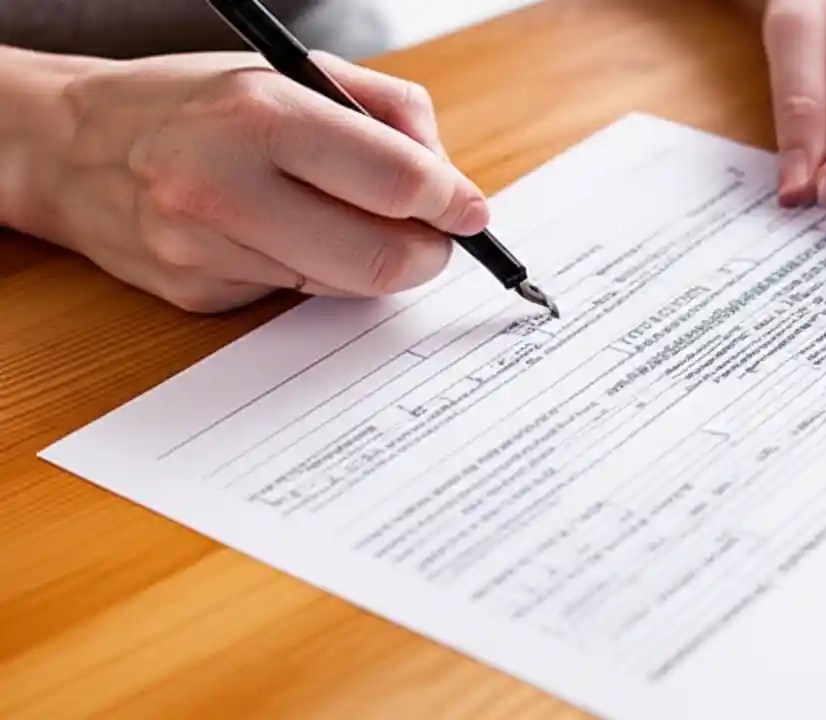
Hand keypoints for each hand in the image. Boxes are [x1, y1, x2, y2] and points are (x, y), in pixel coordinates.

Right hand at [38, 52, 483, 312]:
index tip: (470, 211)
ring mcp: (206, 250)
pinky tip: (288, 236)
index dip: (452, 203)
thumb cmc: (195, 101)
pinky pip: (299, 297)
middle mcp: (225, 186)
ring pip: (345, 286)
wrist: (69, 146)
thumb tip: (449, 178)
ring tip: (353, 223)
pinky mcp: (198, 295)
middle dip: (429, 254)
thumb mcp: (292, 71)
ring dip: (375, 264)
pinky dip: (319, 272)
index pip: (395, 180)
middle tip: (435, 238)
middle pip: (380, 258)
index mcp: (259, 113)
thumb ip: (386, 114)